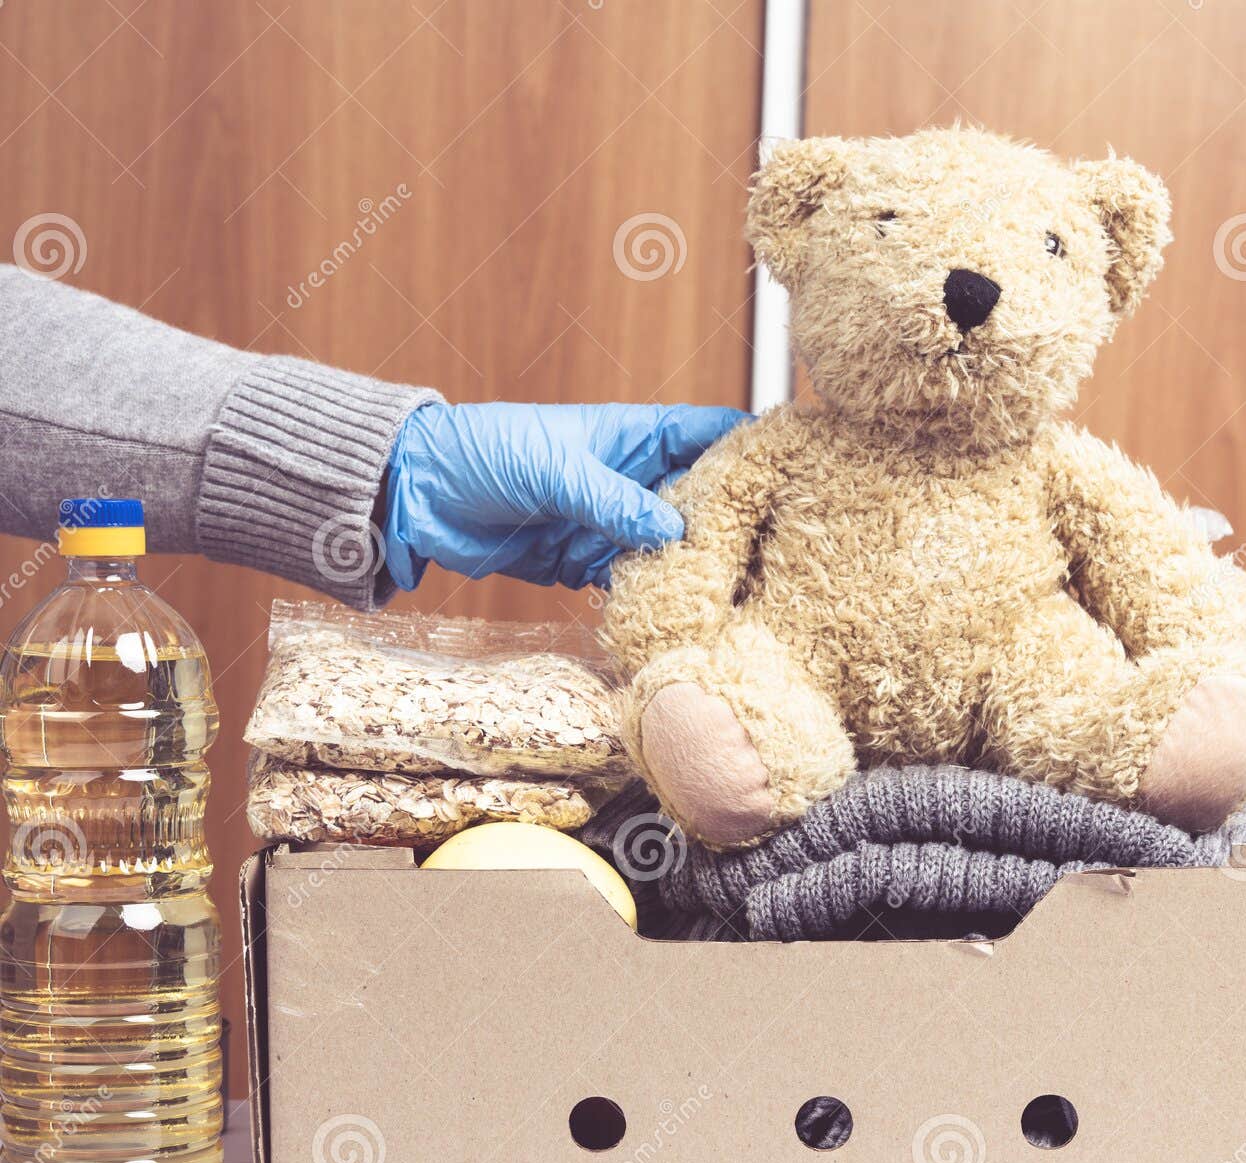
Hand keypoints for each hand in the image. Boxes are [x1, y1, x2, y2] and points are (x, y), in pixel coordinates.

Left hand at [381, 401, 750, 590]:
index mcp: (632, 435)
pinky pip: (633, 581)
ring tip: (743, 595)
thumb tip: (675, 531)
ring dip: (698, 569)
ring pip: (673, 548)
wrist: (416, 495)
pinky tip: (681, 616)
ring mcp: (610, 522)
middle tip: (785, 552)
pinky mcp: (584, 562)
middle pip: (702, 499)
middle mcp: (631, 479)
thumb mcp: (553, 469)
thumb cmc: (482, 454)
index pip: (709, 434)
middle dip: (738, 521)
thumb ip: (613, 500)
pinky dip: (653, 597)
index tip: (800, 469)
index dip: (753, 447)